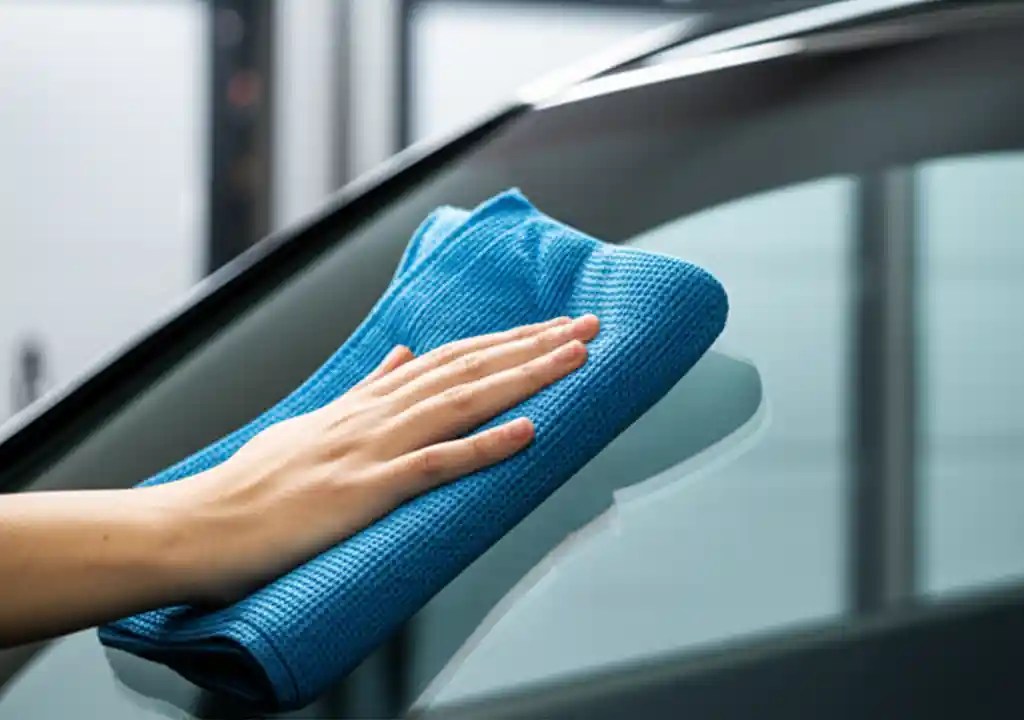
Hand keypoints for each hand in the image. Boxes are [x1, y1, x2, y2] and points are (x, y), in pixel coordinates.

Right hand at [156, 314, 598, 604]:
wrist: (202, 524)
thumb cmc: (257, 484)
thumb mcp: (316, 422)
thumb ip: (364, 390)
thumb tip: (403, 354)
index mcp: (368, 402)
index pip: (452, 359)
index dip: (507, 340)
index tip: (552, 326)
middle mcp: (376, 415)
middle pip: (469, 369)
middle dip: (534, 346)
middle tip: (588, 326)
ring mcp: (371, 450)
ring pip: (462, 403)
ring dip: (524, 379)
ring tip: (575, 359)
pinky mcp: (365, 493)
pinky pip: (436, 465)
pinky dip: (486, 446)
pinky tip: (530, 431)